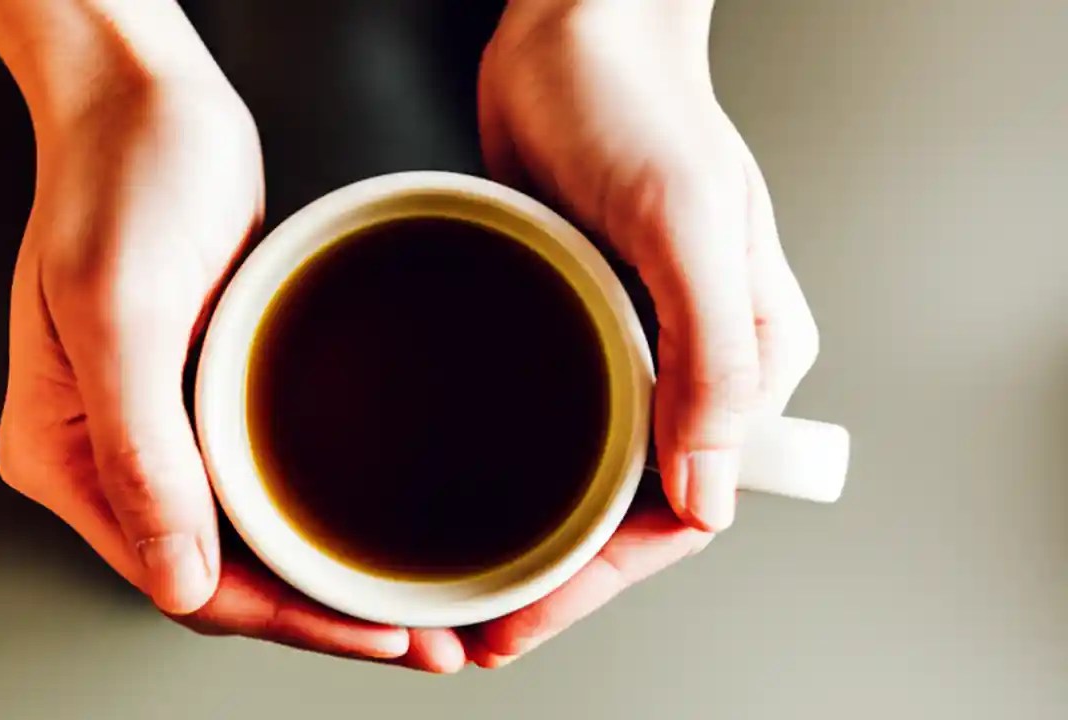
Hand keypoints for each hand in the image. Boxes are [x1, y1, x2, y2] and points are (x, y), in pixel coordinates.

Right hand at [0, 69, 412, 659]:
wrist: (144, 101)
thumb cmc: (121, 179)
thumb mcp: (121, 314)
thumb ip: (139, 453)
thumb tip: (178, 575)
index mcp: (66, 454)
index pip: (182, 580)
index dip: (285, 620)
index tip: (372, 631)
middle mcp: (109, 455)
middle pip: (221, 573)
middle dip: (318, 614)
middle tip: (417, 636)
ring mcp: (159, 426)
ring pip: (247, 536)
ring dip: (324, 575)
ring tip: (410, 602)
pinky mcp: (203, 392)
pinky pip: (260, 479)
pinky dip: (314, 516)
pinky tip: (372, 526)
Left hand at [467, 0, 819, 663]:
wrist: (572, 30)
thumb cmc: (635, 102)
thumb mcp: (684, 221)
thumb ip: (712, 357)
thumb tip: (709, 492)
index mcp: (740, 356)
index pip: (683, 506)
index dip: (604, 578)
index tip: (528, 616)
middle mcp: (685, 363)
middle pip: (625, 507)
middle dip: (557, 579)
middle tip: (480, 629)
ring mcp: (624, 344)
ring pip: (581, 474)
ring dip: (529, 537)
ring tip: (461, 588)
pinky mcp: (567, 317)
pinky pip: (545, 418)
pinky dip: (508, 469)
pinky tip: (458, 495)